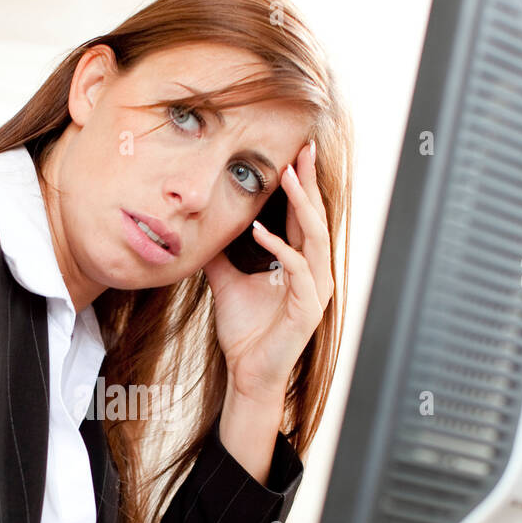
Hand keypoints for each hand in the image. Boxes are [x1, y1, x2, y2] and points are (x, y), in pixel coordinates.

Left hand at [202, 139, 334, 402]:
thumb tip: (204, 230)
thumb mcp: (227, 282)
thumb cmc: (245, 332)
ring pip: (314, 237)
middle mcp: (315, 273)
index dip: (302, 185)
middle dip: (309, 182)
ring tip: (286, 176)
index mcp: (302, 264)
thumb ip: (221, 255)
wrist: (247, 373)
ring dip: (301, 204)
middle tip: (303, 149)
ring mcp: (316, 290)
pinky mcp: (308, 308)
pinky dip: (279, 248)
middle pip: (317, 217)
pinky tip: (259, 233)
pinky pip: (297, 269)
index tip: (297, 152)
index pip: (305, 216)